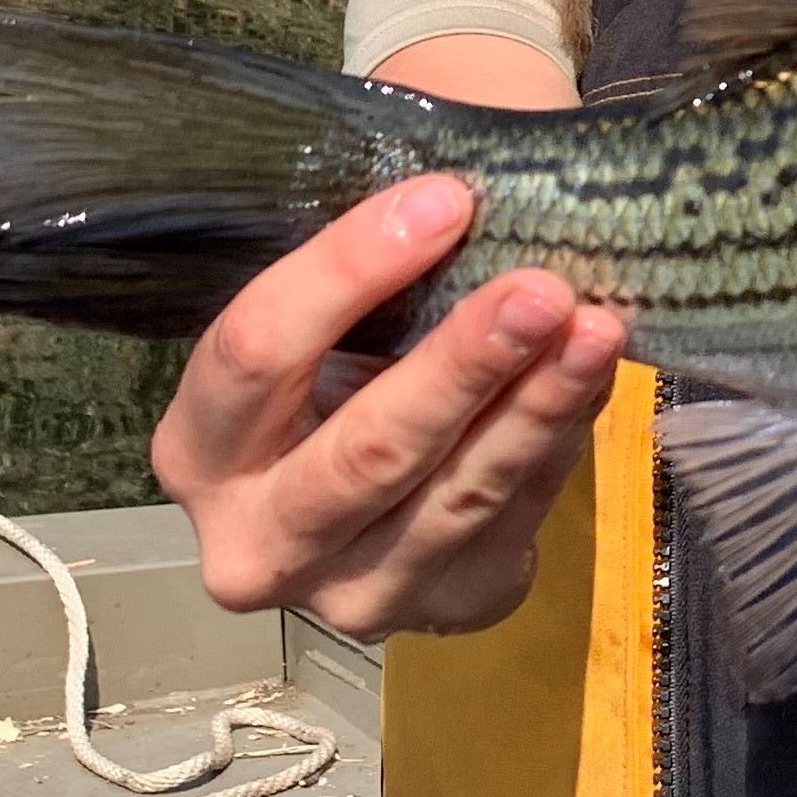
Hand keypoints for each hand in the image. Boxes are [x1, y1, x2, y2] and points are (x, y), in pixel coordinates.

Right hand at [149, 174, 627, 638]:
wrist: (390, 474)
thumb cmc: (351, 357)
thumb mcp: (331, 318)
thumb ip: (370, 270)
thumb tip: (467, 186)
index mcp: (197, 446)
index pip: (255, 352)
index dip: (347, 270)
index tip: (446, 198)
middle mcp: (256, 540)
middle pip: (363, 451)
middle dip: (460, 365)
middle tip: (540, 287)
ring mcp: (352, 594)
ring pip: (456, 497)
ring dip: (537, 406)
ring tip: (598, 327)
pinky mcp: (446, 610)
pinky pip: (516, 522)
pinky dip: (562, 441)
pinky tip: (597, 374)